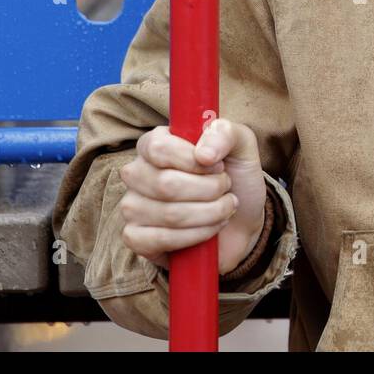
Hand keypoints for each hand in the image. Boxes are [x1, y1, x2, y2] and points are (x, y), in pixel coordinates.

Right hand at [119, 118, 268, 274]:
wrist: (241, 220)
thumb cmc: (235, 177)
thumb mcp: (241, 145)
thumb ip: (225, 134)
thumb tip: (203, 154)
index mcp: (154, 143)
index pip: (158, 148)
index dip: (193, 160)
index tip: (219, 166)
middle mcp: (136, 173)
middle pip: (166, 184)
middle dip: (209, 189)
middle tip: (225, 188)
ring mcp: (132, 206)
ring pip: (169, 214)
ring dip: (210, 213)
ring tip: (224, 207)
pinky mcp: (136, 238)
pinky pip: (161, 239)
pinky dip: (197, 235)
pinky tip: (211, 228)